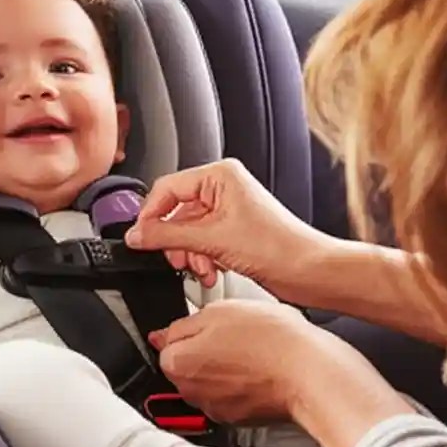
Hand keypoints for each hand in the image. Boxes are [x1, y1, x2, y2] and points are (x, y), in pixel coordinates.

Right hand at [126, 159, 330, 293]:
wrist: (308, 271)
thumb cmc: (278, 247)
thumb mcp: (212, 239)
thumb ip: (167, 235)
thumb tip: (137, 234)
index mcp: (220, 175)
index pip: (167, 189)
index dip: (150, 215)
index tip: (140, 238)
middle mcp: (223, 188)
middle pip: (175, 213)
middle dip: (175, 242)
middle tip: (178, 258)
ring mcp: (228, 210)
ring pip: (187, 232)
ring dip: (189, 254)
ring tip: (201, 268)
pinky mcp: (233, 231)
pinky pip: (202, 242)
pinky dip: (202, 258)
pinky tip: (211, 271)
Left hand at [149, 300, 331, 423]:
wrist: (311, 372)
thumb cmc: (270, 340)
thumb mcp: (218, 311)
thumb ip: (181, 325)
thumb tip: (161, 336)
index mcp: (178, 364)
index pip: (168, 346)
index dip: (192, 333)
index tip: (211, 328)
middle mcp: (191, 393)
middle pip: (188, 367)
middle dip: (205, 353)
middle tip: (235, 337)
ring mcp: (216, 409)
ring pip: (210, 384)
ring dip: (225, 370)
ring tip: (252, 353)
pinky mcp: (241, 419)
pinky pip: (233, 398)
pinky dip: (243, 386)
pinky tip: (262, 370)